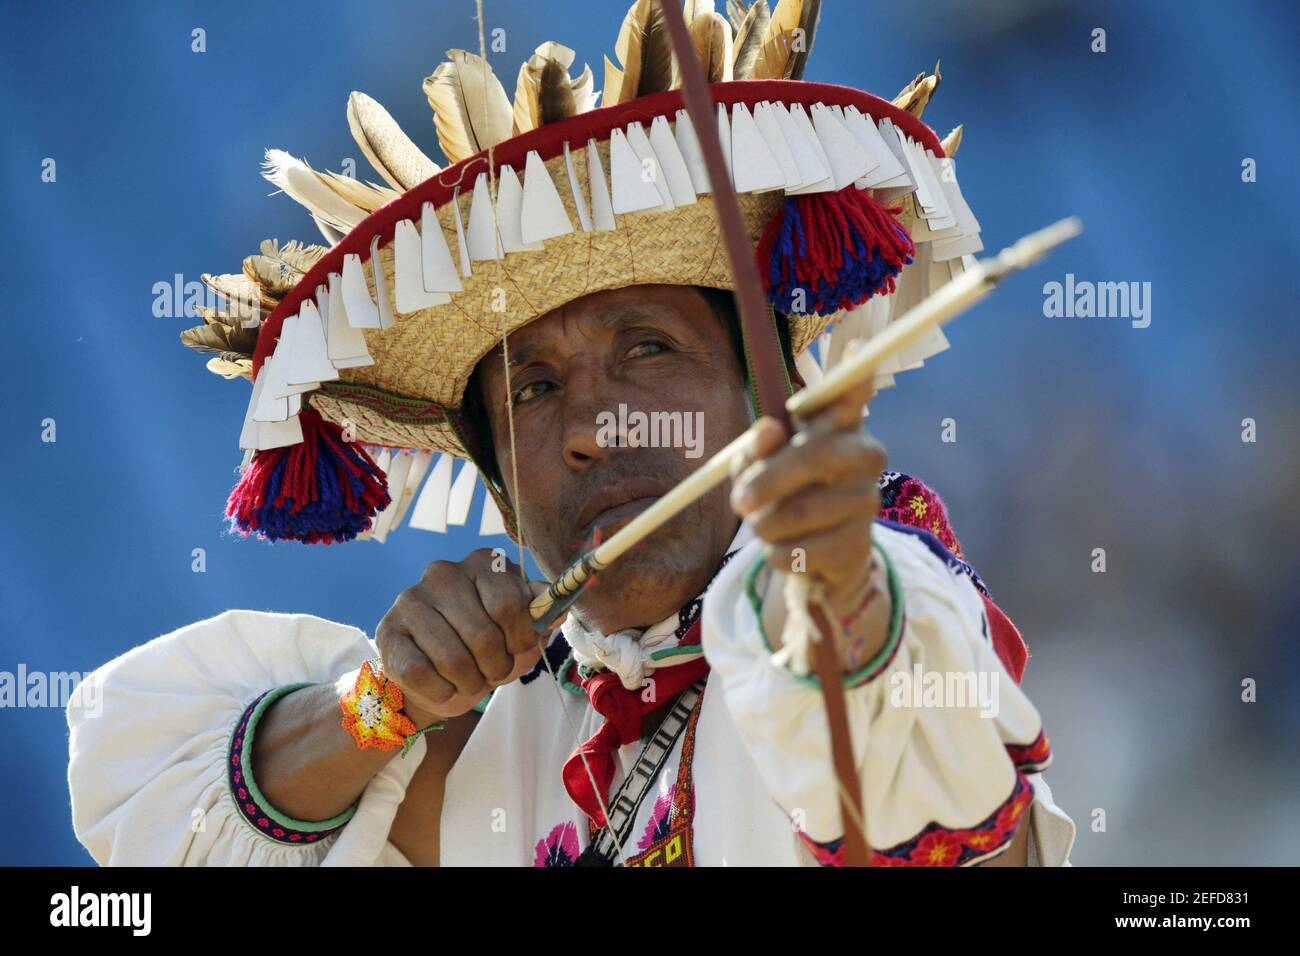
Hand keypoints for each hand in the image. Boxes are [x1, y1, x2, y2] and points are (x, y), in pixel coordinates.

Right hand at [375, 548, 564, 721]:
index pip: (509, 604)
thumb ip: (541, 617)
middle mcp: (443, 572)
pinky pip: (419, 673)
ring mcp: (410, 599)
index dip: (520, 640)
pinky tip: (444, 686)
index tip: (518, 651)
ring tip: (471, 681)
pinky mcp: (388, 631)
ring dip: (470, 683)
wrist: (440, 675)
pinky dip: (441, 691)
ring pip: (452, 659)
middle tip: (494, 673)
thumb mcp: (521, 631)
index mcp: (483, 563)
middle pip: (483, 636)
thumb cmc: (488, 647)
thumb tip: (558, 609)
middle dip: (496, 667)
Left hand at [728, 376, 884, 616]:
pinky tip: (785, 548)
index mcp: (839, 425)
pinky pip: (801, 550)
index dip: (853, 375)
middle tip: (739, 502)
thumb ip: (756, 445)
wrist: (816, 555)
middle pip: (818, 456)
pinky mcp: (859, 544)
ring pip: (800, 511)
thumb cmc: (785, 493)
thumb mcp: (759, 465)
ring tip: (762, 525)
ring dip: (764, 524)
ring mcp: (867, 500)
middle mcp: (864, 455)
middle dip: (770, 480)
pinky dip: (777, 553)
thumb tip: (769, 430)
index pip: (851, 393)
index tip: (851, 347)